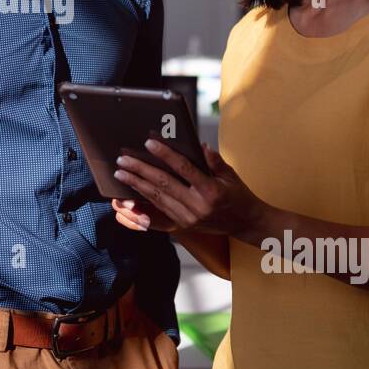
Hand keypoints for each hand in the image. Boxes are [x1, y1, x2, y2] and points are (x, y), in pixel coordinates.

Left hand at [113, 141, 264, 236]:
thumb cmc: (238, 195)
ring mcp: (189, 218)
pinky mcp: (183, 225)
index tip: (149, 143)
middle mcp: (198, 206)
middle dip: (141, 170)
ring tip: (121, 173)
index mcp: (211, 190)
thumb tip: (199, 146)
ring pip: (157, 198)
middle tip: (123, 160)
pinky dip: (143, 204)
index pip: (183, 169)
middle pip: (163, 184)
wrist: (246, 224)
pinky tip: (129, 198)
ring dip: (137, 185)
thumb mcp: (230, 175)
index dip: (165, 155)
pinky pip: (159, 213)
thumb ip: (214, 160)